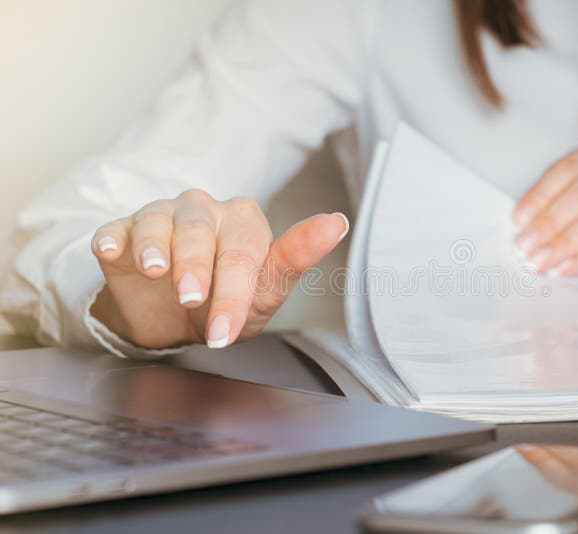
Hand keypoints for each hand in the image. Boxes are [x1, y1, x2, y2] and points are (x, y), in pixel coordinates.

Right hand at [89, 189, 347, 348]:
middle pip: (200, 233)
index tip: (226, 329)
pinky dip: (113, 239)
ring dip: (156, 248)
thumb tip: (338, 221)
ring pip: (158, 222)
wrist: (171, 320)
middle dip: (196, 268)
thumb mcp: (264, 292)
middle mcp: (204, 210)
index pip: (243, 252)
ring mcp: (162, 215)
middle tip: (192, 300)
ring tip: (155, 271)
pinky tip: (110, 251)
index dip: (234, 291)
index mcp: (244, 221)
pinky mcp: (123, 229)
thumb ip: (296, 258)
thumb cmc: (226, 300)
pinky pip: (117, 228)